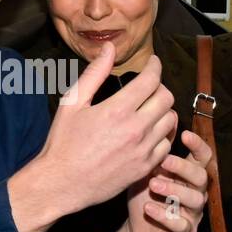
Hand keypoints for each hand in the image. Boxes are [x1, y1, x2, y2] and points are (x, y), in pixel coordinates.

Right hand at [33, 41, 177, 215]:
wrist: (61, 183)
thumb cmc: (63, 142)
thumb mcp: (72, 103)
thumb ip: (94, 73)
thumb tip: (109, 48)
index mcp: (117, 110)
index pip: (151, 80)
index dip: (155, 66)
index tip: (153, 63)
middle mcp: (135, 129)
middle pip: (166, 98)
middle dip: (160, 87)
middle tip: (150, 86)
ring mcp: (143, 150)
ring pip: (170, 121)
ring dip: (163, 110)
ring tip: (150, 108)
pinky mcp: (145, 167)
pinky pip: (166, 145)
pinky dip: (162, 134)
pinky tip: (149, 132)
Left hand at [124, 129, 211, 231]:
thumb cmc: (144, 196)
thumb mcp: (146, 172)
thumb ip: (155, 152)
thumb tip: (161, 121)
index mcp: (189, 176)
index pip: (203, 157)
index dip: (198, 145)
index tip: (184, 134)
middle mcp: (196, 193)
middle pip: (202, 177)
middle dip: (183, 167)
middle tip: (163, 161)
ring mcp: (193, 214)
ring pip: (195, 200)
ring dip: (174, 190)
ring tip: (152, 184)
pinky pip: (181, 226)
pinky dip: (165, 217)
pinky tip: (148, 208)